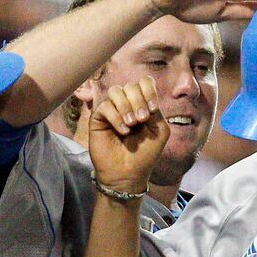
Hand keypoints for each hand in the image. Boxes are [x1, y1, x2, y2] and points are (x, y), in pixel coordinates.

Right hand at [88, 77, 169, 193]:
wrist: (128, 174)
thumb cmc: (145, 154)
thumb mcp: (159, 131)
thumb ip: (156, 110)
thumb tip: (144, 94)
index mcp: (142, 104)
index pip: (144, 82)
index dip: (149, 91)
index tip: (153, 110)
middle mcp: (126, 104)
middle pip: (131, 85)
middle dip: (139, 101)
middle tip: (142, 120)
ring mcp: (111, 110)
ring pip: (116, 91)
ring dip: (126, 107)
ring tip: (132, 125)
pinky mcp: (98, 118)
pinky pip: (105, 106)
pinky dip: (116, 117)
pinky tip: (123, 131)